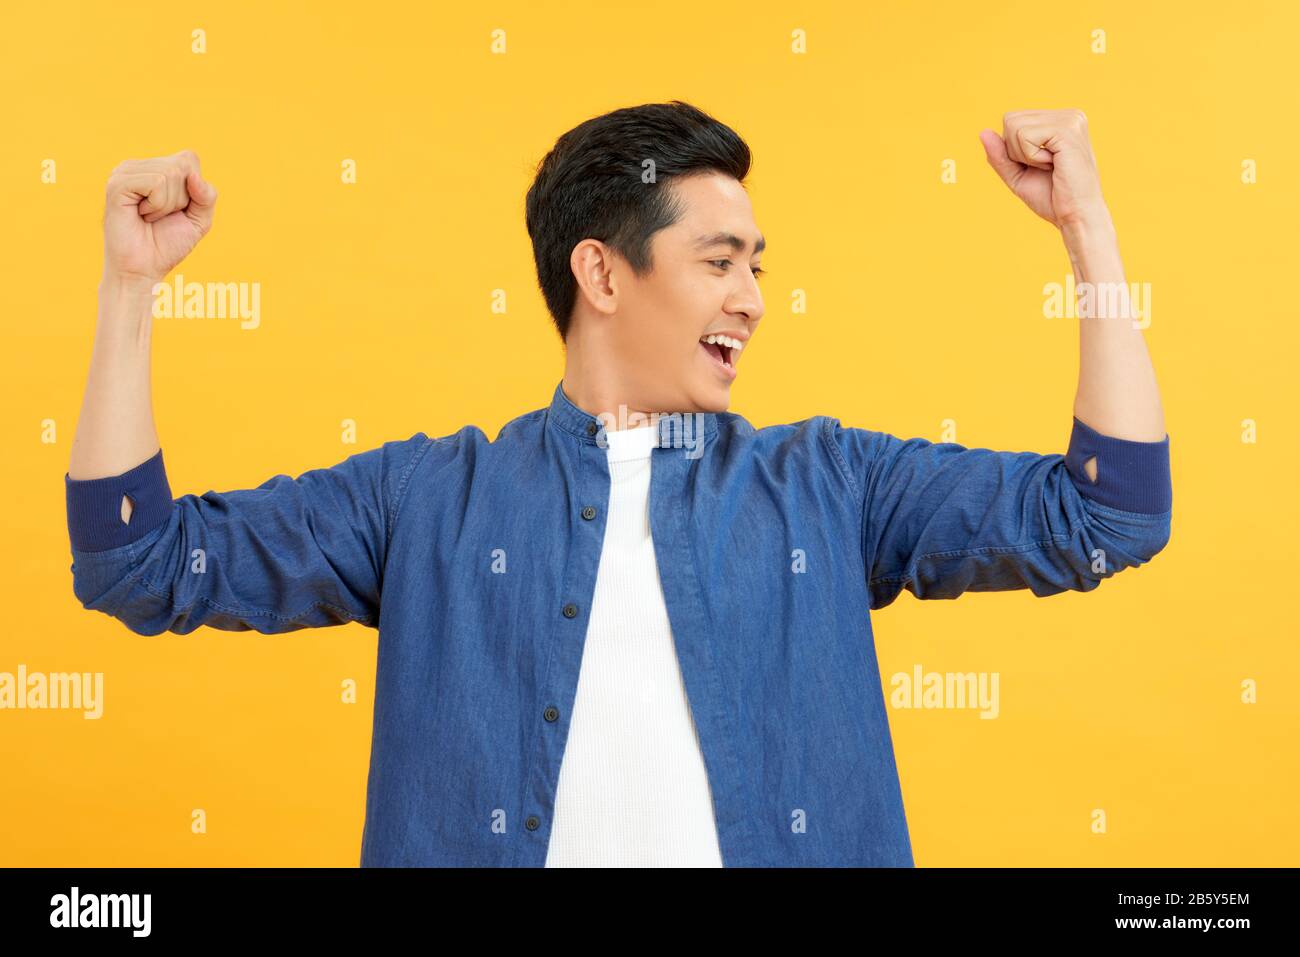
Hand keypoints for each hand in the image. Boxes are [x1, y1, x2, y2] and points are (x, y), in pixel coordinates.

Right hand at [102, 150, 217, 284]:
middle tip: (160, 216)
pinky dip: (157, 205)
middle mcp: (138, 166)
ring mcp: (125, 172)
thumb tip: (194, 175)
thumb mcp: (199, 219)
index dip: (194, 190)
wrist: (143, 268)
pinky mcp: (118, 183)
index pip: (190, 159)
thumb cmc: (168, 244)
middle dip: (181, 199)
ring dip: (167, 204)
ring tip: (149, 216)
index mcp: (155, 168)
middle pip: (183, 166)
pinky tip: (141, 215)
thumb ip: (207, 196)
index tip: (177, 209)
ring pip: (170, 174)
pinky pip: (157, 183)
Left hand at [979, 111, 1106, 229]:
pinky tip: (1054, 165)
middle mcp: (1068, 115)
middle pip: (1010, 120)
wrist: (1076, 217)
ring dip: (1025, 155)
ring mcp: (1070, 119)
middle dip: (1016, 151)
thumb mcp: (1017, 175)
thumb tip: (983, 132)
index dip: (1014, 150)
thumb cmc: (1052, 199)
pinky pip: (1024, 136)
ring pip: (1014, 126)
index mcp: (1060, 121)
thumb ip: (1000, 155)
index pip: (1012, 120)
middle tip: (1044, 167)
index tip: (1040, 166)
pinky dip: (1031, 157)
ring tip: (1051, 167)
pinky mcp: (1067, 129)